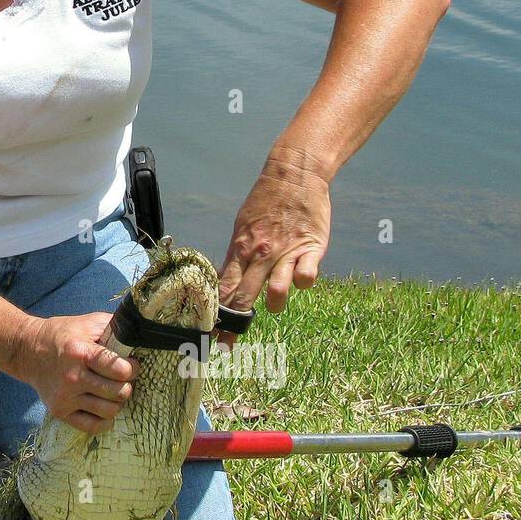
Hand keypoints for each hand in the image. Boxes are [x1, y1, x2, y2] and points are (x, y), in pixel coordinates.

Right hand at [7, 312, 137, 435]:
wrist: (28, 350)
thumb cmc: (64, 334)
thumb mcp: (88, 323)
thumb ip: (115, 328)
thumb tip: (141, 337)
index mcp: (80, 353)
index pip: (120, 370)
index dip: (132, 368)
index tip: (130, 364)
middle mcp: (72, 377)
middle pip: (118, 392)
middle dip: (126, 384)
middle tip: (121, 378)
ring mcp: (65, 397)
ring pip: (110, 411)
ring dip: (117, 402)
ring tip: (112, 391)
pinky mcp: (60, 411)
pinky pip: (93, 426)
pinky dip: (105, 420)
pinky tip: (103, 406)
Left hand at [216, 147, 330, 347]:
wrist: (294, 174)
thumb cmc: (266, 203)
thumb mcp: (243, 228)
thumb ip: (237, 258)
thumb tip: (224, 283)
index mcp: (240, 249)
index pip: (223, 288)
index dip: (216, 315)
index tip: (208, 336)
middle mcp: (260, 254)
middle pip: (244, 296)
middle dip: (234, 324)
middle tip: (227, 345)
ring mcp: (286, 251)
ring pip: (276, 289)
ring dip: (273, 302)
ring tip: (272, 303)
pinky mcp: (312, 247)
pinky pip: (307, 274)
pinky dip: (303, 281)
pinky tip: (300, 278)